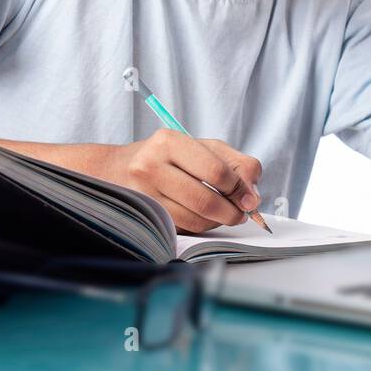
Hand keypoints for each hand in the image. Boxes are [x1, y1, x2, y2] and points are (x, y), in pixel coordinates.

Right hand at [105, 129, 262, 233]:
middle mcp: (150, 166)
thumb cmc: (168, 157)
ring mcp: (143, 194)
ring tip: (223, 214)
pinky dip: (201, 226)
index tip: (250, 199)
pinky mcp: (144, 216)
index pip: (215, 171)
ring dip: (217, 222)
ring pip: (195, 219)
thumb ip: (236, 164)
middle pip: (205, 200)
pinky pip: (183, 229)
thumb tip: (253, 194)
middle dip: (232, 212)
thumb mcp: (203, 147)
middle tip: (241, 214)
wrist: (117, 170)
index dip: (239, 189)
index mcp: (169, 142)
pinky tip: (203, 217)